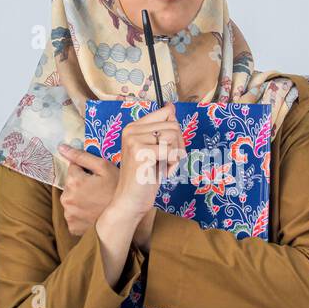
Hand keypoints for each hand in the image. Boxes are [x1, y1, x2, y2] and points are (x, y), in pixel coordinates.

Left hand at [57, 143, 119, 236]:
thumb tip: (61, 148)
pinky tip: (93, 213)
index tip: (97, 178)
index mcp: (74, 181)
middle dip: (81, 185)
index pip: (73, 168)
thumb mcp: (104, 167)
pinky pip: (73, 216)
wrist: (127, 217)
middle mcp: (67, 198)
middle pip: (71, 185)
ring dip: (80, 200)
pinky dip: (81, 214)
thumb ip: (81, 156)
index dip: (86, 171)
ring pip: (71, 200)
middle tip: (99, 190)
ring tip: (97, 203)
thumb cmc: (118, 190)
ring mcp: (69, 214)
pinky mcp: (73, 227)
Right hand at [109, 103, 184, 223]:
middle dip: (178, 146)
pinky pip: (171, 151)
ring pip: (174, 136)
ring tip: (163, 167)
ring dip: (175, 156)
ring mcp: (135, 140)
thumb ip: (162, 129)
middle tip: (167, 162)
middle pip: (173, 125)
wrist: (130, 201)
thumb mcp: (156, 149)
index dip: (175, 131)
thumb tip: (171, 107)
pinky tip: (162, 173)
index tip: (167, 147)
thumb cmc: (145, 177)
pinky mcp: (141, 152)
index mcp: (133, 127)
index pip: (166, 113)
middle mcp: (131, 130)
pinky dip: (172, 165)